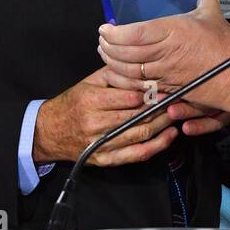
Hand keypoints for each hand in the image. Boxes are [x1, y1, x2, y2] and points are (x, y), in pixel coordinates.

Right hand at [32, 66, 178, 164]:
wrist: (49, 132)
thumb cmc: (73, 103)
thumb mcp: (89, 83)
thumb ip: (114, 75)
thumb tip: (141, 70)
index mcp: (91, 101)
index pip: (128, 98)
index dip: (150, 93)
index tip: (167, 86)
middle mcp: (95, 123)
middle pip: (137, 116)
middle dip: (161, 108)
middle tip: (179, 99)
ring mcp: (101, 144)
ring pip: (140, 135)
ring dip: (163, 125)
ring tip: (178, 114)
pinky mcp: (106, 159)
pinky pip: (136, 155)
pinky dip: (157, 146)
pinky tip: (170, 135)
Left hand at [97, 0, 229, 112]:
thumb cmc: (226, 48)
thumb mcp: (213, 15)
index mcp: (172, 32)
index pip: (134, 33)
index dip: (114, 33)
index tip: (105, 28)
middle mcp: (164, 54)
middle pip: (125, 54)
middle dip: (108, 47)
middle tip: (102, 40)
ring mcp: (164, 73)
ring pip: (128, 72)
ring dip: (113, 64)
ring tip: (106, 54)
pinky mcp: (168, 87)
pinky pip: (139, 86)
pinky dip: (126, 81)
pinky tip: (120, 75)